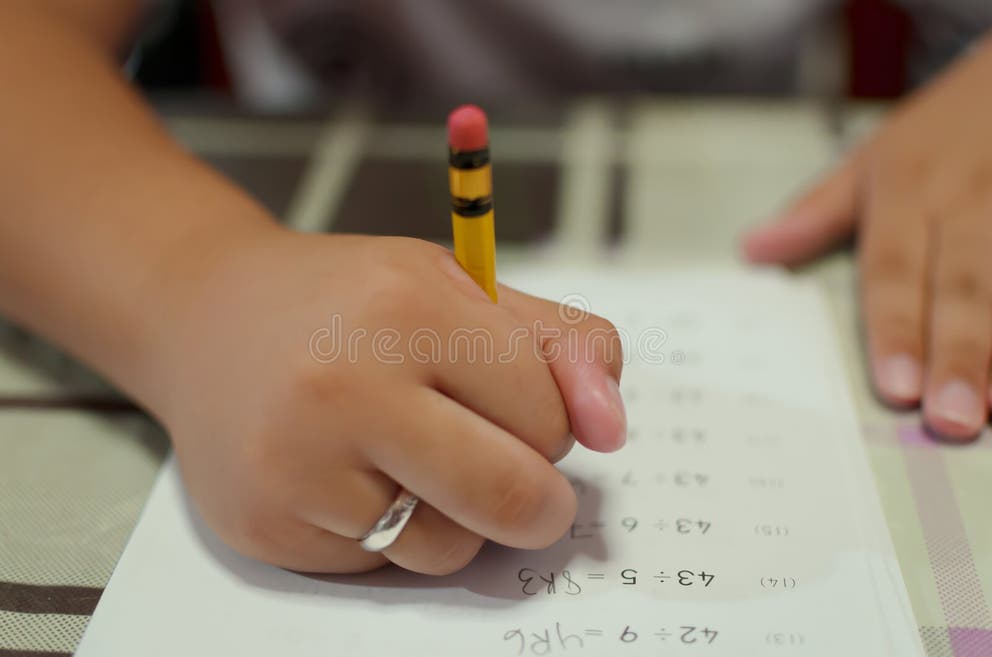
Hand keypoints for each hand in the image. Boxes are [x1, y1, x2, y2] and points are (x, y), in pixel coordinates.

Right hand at [152, 228, 623, 573]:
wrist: (204, 316)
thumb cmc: (349, 299)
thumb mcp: (461, 285)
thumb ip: (562, 345)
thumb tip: (610, 430)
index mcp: (407, 310)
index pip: (546, 418)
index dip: (547, 418)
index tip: (515, 403)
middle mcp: (343, 389)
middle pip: (509, 497)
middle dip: (536, 498)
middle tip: (518, 476)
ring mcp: (296, 467)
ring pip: (448, 549)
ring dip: (456, 518)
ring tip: (409, 457)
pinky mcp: (266, 527)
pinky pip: (380, 567)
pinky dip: (388, 533)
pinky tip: (348, 475)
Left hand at [743, 35, 991, 440]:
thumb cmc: (941, 129)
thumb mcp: (871, 156)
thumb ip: (818, 212)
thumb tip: (752, 252)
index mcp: (908, 191)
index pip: (895, 270)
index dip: (896, 328)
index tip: (897, 389)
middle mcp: (967, 200)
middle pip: (964, 284)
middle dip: (961, 353)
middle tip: (953, 419)